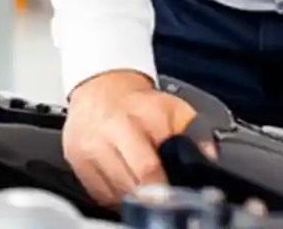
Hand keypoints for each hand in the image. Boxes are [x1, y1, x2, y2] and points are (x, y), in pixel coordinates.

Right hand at [63, 70, 206, 206]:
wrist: (100, 88)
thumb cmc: (139, 103)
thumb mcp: (175, 110)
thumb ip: (195, 135)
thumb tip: (208, 160)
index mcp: (138, 115)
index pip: (148, 167)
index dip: (162, 188)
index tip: (172, 194)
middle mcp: (109, 129)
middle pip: (131, 183)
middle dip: (149, 194)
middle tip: (161, 195)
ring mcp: (88, 145)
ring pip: (114, 191)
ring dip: (132, 194)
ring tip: (142, 183)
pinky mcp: (74, 158)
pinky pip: (99, 192)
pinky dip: (114, 193)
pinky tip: (123, 180)